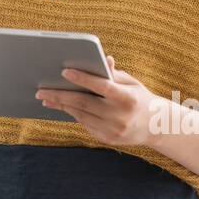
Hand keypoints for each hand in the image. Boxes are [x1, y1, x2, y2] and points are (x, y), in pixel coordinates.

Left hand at [35, 55, 159, 147]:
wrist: (157, 127)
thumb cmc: (140, 98)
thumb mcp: (132, 83)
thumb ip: (114, 74)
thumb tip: (103, 59)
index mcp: (128, 98)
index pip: (101, 86)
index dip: (83, 78)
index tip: (64, 71)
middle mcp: (120, 116)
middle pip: (84, 103)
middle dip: (60, 95)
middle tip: (41, 89)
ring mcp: (113, 130)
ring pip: (81, 115)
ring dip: (61, 106)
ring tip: (46, 97)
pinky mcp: (108, 139)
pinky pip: (85, 124)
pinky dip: (72, 114)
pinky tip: (61, 106)